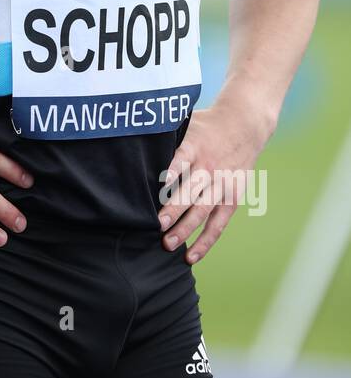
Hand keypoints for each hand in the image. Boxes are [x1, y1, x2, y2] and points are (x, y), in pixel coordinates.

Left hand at [157, 102, 270, 262]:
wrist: (246, 124)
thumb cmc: (207, 125)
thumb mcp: (186, 121)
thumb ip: (165, 135)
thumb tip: (131, 140)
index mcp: (195, 146)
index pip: (181, 160)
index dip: (171, 173)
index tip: (159, 186)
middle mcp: (210, 167)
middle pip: (192, 191)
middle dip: (174, 209)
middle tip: (157, 225)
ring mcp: (222, 184)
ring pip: (203, 211)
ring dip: (186, 229)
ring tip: (168, 244)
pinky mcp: (232, 198)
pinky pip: (218, 224)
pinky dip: (205, 241)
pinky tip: (191, 256)